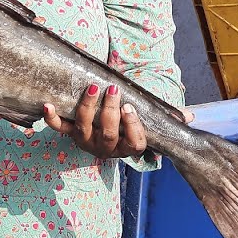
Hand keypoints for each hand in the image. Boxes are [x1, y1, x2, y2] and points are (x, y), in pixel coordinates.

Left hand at [43, 86, 194, 158]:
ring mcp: (86, 141)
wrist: (104, 130)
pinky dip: (51, 118)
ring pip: (86, 128)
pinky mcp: (70, 134)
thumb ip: (165, 117)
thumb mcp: (149, 122)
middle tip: (112, 90)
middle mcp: (107, 148)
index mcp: (128, 147)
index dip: (132, 125)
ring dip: (88, 107)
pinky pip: (59, 128)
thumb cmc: (130, 123)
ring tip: (93, 89)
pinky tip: (47, 105)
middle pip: (109, 133)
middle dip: (110, 111)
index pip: (134, 142)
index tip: (129, 107)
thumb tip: (191, 115)